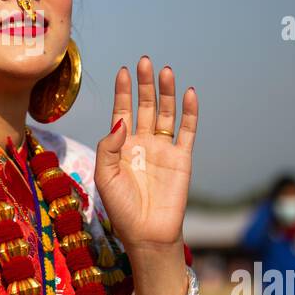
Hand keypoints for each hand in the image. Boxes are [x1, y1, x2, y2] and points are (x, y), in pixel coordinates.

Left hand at [94, 56, 196, 253]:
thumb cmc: (121, 208)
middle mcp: (142, 143)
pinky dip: (190, 112)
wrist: (147, 234)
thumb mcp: (104, 175)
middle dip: (144, 84)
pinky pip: (187, 131)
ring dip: (166, 92)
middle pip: (144, 106)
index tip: (123, 70)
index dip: (123, 91)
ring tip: (165, 71)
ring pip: (166, 113)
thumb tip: (122, 119)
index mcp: (121, 145)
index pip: (122, 110)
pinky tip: (189, 93)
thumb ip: (109, 146)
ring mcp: (163, 149)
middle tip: (145, 61)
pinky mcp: (182, 158)